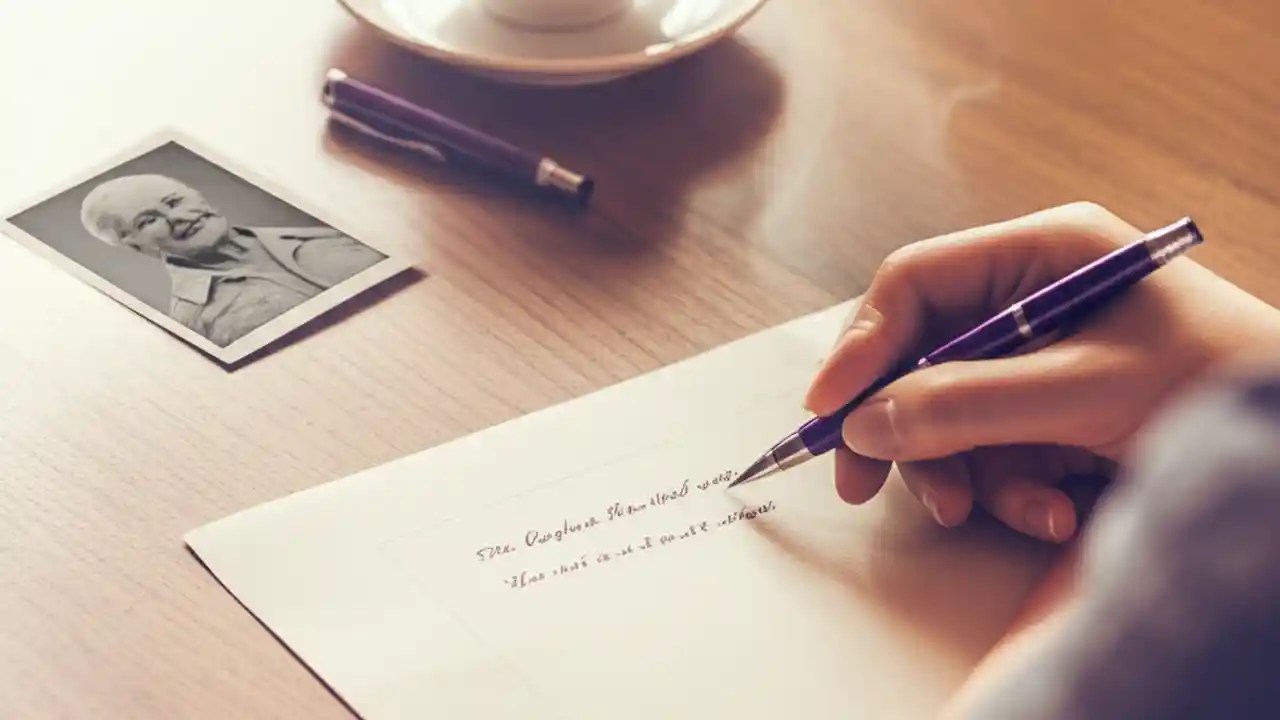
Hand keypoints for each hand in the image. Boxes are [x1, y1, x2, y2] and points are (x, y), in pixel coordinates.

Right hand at [805, 202, 1279, 541]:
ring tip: (1020, 511)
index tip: (828, 411)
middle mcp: (1031, 296)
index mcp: (1041, 253)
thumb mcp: (1083, 393)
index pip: (916, 284)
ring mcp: (1041, 355)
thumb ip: (963, 404)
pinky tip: (1055, 513)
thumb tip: (863, 424)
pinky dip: (1012, 488)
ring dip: (969, 472)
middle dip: (906, 427)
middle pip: (920, 354)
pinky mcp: (1053, 409)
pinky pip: (993, 447)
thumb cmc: (1213, 388)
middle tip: (862, 485)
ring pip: (951, 413)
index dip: (862, 346)